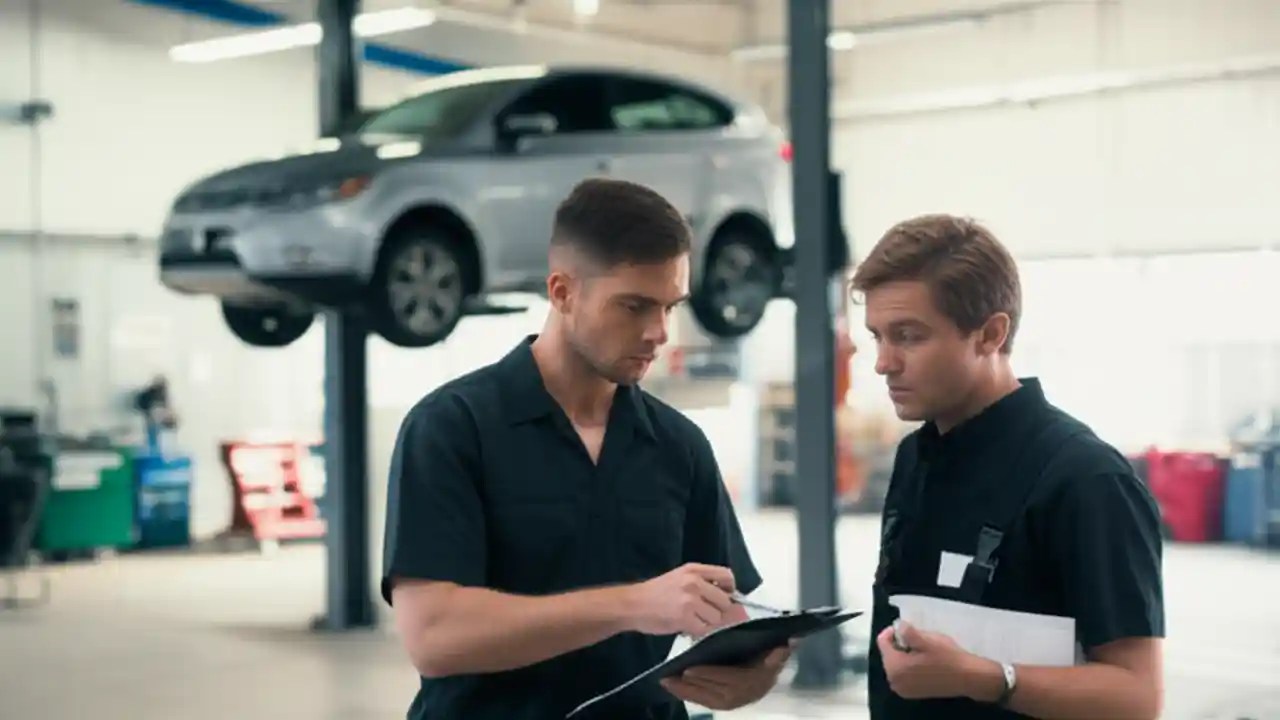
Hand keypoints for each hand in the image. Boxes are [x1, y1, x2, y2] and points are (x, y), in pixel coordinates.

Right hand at [626, 563, 735, 637]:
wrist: (632, 605)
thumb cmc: (655, 593)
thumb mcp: (679, 579)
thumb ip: (703, 586)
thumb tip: (733, 604)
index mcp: (694, 570)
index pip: (726, 576)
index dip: (729, 590)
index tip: (722, 598)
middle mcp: (694, 582)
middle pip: (725, 601)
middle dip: (717, 611)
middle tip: (702, 614)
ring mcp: (690, 600)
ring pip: (716, 618)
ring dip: (706, 623)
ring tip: (691, 620)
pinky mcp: (685, 617)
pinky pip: (704, 629)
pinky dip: (697, 632)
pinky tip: (685, 627)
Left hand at [660, 644, 791, 709]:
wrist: (769, 671)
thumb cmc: (767, 656)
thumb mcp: (776, 652)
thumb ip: (779, 651)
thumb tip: (787, 645)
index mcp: (756, 680)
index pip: (729, 679)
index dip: (709, 676)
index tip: (689, 669)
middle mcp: (744, 694)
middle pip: (714, 692)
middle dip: (690, 686)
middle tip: (669, 676)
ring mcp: (734, 701)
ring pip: (706, 698)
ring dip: (685, 692)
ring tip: (666, 682)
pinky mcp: (724, 703)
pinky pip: (705, 701)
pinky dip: (688, 695)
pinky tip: (673, 687)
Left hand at [876, 621, 984, 700]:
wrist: (968, 678)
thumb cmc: (947, 658)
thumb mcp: (926, 640)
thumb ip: (907, 632)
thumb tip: (898, 626)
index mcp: (894, 668)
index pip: (882, 642)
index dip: (892, 630)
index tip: (906, 626)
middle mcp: (894, 681)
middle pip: (888, 653)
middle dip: (899, 643)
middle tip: (915, 636)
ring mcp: (903, 689)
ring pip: (896, 663)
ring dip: (904, 653)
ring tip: (921, 647)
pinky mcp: (912, 692)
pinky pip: (903, 673)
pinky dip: (909, 664)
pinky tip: (923, 659)